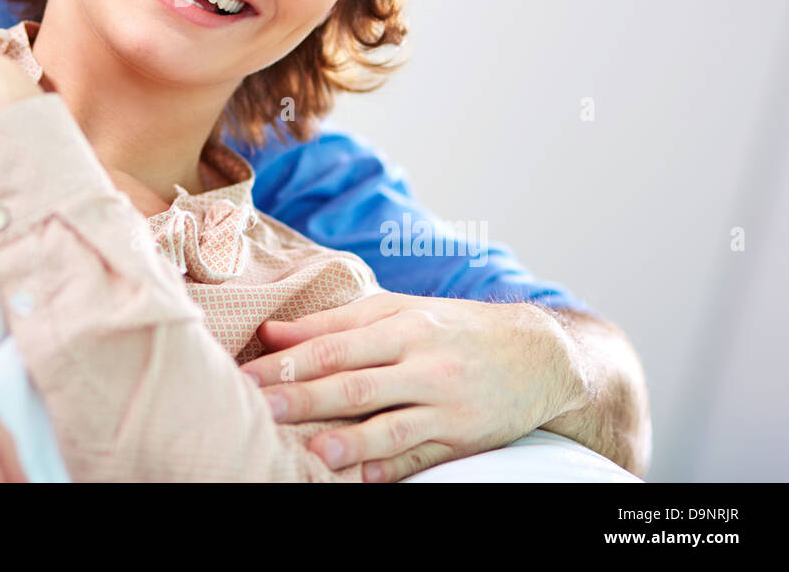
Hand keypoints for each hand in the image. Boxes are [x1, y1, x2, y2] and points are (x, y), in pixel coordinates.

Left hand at [238, 291, 586, 482]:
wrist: (539, 353)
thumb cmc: (453, 326)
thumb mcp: (399, 310)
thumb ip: (333, 323)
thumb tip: (272, 333)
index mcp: (402, 326)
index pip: (335, 345)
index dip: (290, 361)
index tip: (249, 373)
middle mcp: (424, 363)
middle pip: (355, 383)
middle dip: (304, 398)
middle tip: (259, 408)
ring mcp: (446, 404)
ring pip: (391, 425)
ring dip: (351, 440)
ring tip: (313, 452)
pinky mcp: (464, 438)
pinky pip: (423, 458)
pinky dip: (393, 469)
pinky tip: (364, 479)